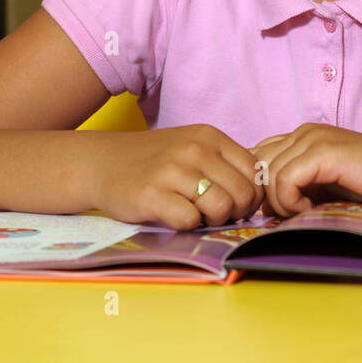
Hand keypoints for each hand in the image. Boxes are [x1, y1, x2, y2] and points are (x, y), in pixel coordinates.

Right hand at [94, 124, 263, 229]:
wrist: (102, 163)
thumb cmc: (154, 162)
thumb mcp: (193, 148)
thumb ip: (224, 165)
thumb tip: (259, 195)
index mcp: (209, 137)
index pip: (254, 172)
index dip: (251, 195)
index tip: (235, 203)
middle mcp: (194, 149)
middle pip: (242, 194)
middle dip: (235, 212)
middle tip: (216, 214)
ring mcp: (172, 171)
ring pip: (220, 208)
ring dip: (212, 220)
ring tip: (196, 215)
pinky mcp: (151, 195)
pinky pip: (189, 221)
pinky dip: (187, 225)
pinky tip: (174, 215)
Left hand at [248, 124, 361, 217]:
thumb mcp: (325, 187)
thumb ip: (296, 188)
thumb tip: (262, 208)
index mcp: (301, 137)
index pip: (256, 157)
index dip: (262, 187)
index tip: (282, 210)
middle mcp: (303, 132)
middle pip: (256, 165)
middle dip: (267, 196)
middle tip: (291, 214)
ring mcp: (313, 138)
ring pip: (268, 174)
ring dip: (282, 203)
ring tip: (307, 213)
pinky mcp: (324, 151)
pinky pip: (285, 179)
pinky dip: (292, 201)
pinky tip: (311, 209)